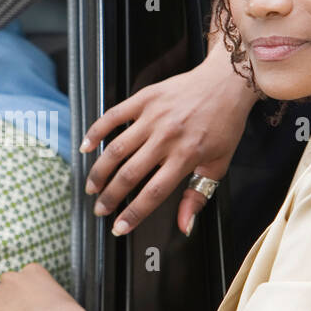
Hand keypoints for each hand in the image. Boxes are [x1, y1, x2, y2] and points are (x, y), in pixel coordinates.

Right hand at [81, 47, 255, 235]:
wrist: (225, 82)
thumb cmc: (223, 123)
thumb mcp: (219, 164)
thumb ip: (198, 196)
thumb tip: (185, 226)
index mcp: (186, 155)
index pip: (153, 193)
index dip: (133, 214)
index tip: (119, 228)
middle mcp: (167, 137)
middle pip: (129, 174)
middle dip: (110, 197)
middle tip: (100, 210)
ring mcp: (153, 116)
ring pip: (116, 149)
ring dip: (100, 171)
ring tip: (92, 187)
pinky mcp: (144, 99)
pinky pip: (113, 117)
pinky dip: (96, 132)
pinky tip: (85, 147)